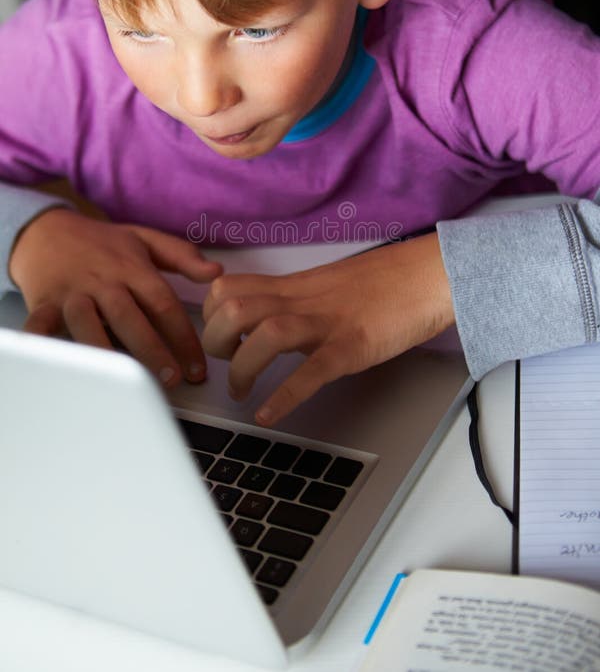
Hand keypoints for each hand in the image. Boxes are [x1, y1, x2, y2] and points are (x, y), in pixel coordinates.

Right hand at [9, 208, 221, 386]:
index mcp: (132, 267)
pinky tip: (55, 362)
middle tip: (171, 379)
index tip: (197, 368)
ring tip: (124, 381)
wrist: (46, 230)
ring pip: (88, 323)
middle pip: (130, 317)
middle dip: (152, 350)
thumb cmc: (101, 243)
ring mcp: (73, 293)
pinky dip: (43, 341)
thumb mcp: (144, 239)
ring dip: (106, 352)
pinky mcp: (44, 302)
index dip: (183, 337)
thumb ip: (182, 255)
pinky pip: (41, 322)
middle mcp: (104, 281)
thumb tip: (216, 272)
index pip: (163, 303)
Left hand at [202, 233, 454, 424]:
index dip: (210, 315)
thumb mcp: (327, 285)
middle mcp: (302, 300)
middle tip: (226, 364)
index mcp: (294, 286)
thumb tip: (269, 323)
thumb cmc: (385, 283)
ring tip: (242, 392)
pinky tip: (268, 415)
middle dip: (215, 342)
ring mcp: (327, 322)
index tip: (219, 338)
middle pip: (232, 307)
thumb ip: (295, 300)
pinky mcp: (352, 345)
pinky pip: (311, 372)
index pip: (227, 288)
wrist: (430, 275)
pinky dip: (283, 397)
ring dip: (242, 369)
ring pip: (264, 334)